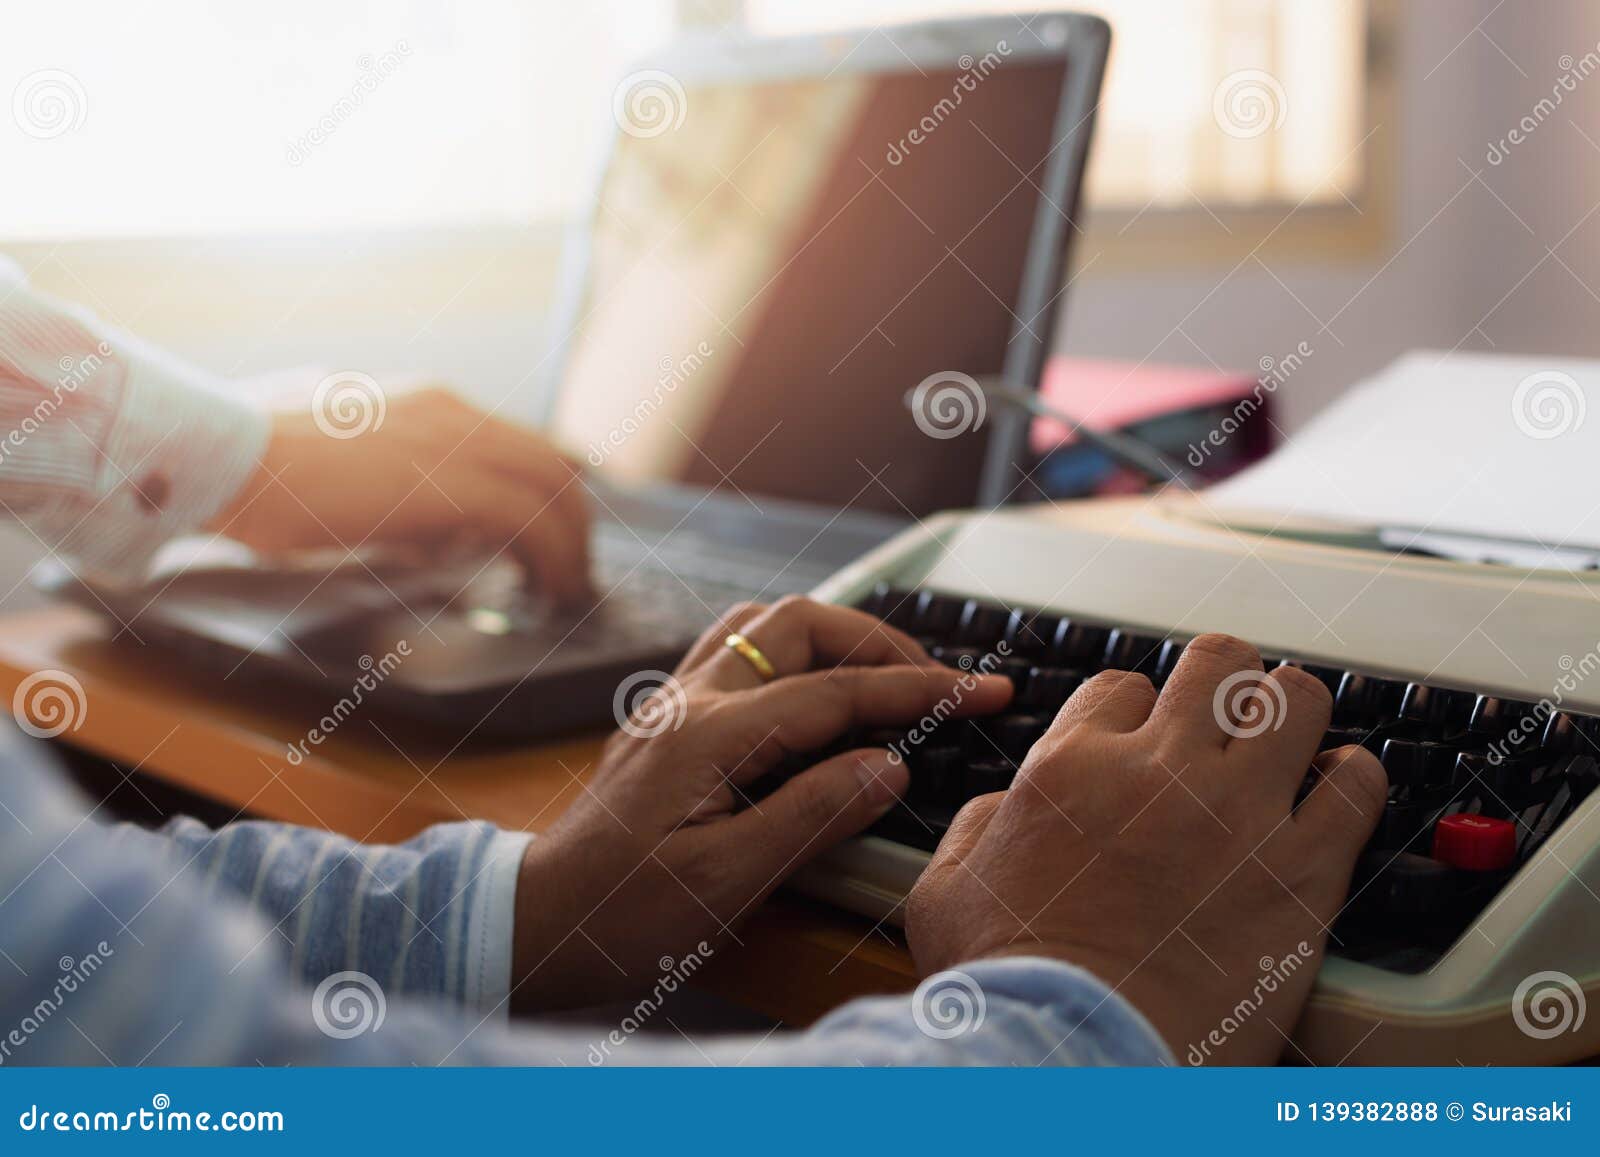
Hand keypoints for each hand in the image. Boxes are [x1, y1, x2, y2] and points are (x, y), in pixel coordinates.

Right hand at [209, 382, 592, 604]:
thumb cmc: (259, 463)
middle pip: (550, 464)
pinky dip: (550, 557)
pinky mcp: (449, 482)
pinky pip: (528, 520)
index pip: (519, 442)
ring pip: (551, 490)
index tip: (556, 532)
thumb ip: (392, 482)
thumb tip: (421, 530)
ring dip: (570, 545)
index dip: (550, 491)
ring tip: (568, 589)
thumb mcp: (342, 461)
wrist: (228, 454)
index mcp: (428, 404)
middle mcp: (452, 412)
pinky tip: (546, 588)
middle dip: (573, 521)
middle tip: (574, 570)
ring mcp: (454, 441)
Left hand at [508, 596, 1013, 1011]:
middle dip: (878, 641)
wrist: (536, 922)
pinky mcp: (666, 722)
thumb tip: (888, 767)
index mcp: (709, 735)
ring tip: (883, 676)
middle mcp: (688, 700)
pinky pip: (737, 652)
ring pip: (762, 625)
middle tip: (935, 682)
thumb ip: (812, 816)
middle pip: (798, 624)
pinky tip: (813, 695)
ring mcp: (672, 703)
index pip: (835, 691)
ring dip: (831, 638)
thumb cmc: (620, 916)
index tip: (983, 691)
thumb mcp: (726, 883)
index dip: (918, 688)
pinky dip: (792, 656)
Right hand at [906, 633, 1387, 1064]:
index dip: (1134, 712)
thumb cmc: (1006, 987)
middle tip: (1226, 716)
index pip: (1121, 686)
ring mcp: (1238, 815)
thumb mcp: (943, 892)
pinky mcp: (1301, 872)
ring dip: (1292, 715)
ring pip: (1296, 701)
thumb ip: (976, 828)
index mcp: (1070, 767)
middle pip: (1218, 662)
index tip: (1143, 743)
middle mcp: (1158, 771)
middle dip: (1223, 681)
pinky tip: (1336, 793)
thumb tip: (1008, 806)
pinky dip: (1352, 780)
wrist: (1071, 1058)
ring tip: (1289, 743)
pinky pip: (1357, 787)